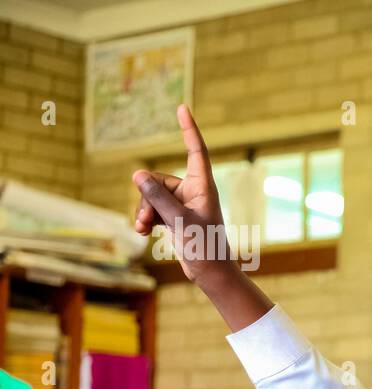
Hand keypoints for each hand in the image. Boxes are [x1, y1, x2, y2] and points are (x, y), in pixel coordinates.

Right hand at [131, 105, 235, 286]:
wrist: (210, 272)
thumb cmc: (203, 246)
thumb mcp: (177, 220)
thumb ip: (157, 197)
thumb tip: (138, 174)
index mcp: (203, 186)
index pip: (195, 150)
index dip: (188, 129)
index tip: (182, 108)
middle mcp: (194, 191)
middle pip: (159, 180)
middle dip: (147, 197)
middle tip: (145, 219)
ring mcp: (184, 203)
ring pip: (152, 195)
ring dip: (144, 210)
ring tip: (142, 228)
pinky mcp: (175, 216)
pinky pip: (153, 207)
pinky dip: (146, 217)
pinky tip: (142, 231)